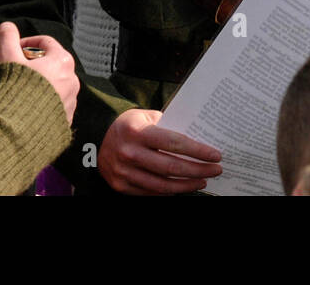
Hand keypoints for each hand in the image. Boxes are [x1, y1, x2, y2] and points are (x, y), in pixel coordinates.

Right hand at [0, 25, 78, 123]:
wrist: (19, 130)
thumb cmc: (16, 92)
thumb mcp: (8, 58)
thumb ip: (7, 38)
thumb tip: (6, 27)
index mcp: (62, 61)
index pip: (45, 42)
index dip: (26, 43)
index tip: (14, 49)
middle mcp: (72, 80)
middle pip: (49, 63)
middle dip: (31, 64)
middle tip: (13, 70)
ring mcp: (70, 101)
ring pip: (53, 85)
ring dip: (37, 83)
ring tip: (17, 90)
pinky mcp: (65, 119)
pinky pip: (54, 105)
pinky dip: (41, 102)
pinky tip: (25, 106)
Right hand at [98, 108, 222, 194]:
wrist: (94, 139)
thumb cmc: (127, 126)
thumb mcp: (143, 116)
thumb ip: (167, 123)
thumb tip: (196, 133)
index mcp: (137, 131)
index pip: (174, 143)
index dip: (197, 151)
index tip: (215, 155)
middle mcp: (129, 152)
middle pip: (171, 166)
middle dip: (198, 169)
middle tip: (215, 169)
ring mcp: (124, 172)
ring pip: (163, 184)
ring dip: (187, 185)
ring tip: (202, 180)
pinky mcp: (121, 186)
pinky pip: (150, 192)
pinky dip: (169, 192)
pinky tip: (181, 187)